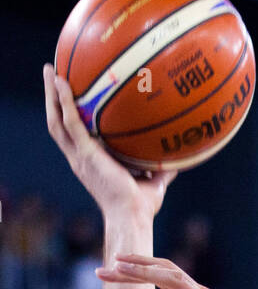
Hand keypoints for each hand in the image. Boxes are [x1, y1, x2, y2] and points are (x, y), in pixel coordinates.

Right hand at [43, 65, 174, 221]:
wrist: (132, 218)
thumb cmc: (141, 208)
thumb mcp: (153, 183)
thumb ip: (161, 170)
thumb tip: (177, 159)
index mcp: (90, 164)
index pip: (73, 136)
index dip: (68, 117)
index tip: (69, 98)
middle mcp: (79, 159)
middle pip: (58, 123)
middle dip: (52, 99)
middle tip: (52, 74)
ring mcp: (80, 157)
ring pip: (56, 120)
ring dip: (51, 95)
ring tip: (50, 70)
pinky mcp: (86, 154)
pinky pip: (70, 122)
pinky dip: (64, 101)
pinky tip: (63, 82)